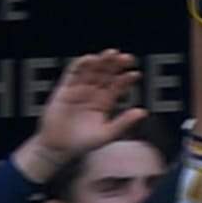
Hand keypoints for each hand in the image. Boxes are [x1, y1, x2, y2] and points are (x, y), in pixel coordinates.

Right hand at [15, 49, 147, 181]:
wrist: (58, 149)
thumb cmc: (83, 143)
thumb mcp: (106, 135)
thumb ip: (123, 123)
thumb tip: (143, 112)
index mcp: (105, 102)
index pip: (118, 86)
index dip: (127, 79)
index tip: (135, 74)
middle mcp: (94, 93)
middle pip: (107, 74)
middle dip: (116, 65)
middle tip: (127, 58)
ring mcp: (79, 89)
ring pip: (92, 71)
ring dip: (101, 61)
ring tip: (111, 54)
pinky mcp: (64, 89)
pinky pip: (72, 74)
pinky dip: (80, 65)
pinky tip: (90, 59)